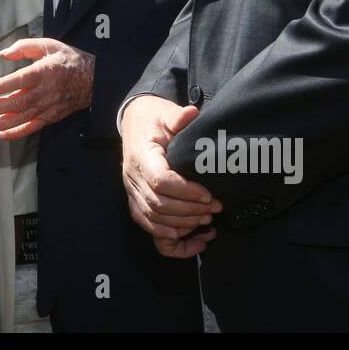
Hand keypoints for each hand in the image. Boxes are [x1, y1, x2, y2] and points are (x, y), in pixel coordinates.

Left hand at [0, 38, 95, 140]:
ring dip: (2, 123)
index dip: (2, 86)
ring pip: (22, 117)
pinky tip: (2, 135)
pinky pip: (32, 127)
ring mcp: (48, 107)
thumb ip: (25, 47)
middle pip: (18, 102)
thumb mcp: (49, 45)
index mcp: (44, 72)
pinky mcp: (50, 117)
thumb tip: (4, 53)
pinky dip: (17, 133)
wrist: (94, 80)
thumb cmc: (69, 60)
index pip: (20, 81)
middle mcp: (45, 92)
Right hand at [120, 94, 220, 258]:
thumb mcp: (165, 112)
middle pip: (159, 204)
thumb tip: (192, 114)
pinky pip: (148, 225)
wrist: (134, 122)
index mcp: (141, 156)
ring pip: (154, 218)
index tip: (208, 193)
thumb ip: (178, 116)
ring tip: (208, 219)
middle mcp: (133, 177)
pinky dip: (168, 236)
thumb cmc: (153, 118)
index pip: (160, 181)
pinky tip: (190, 238)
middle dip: (190, 210)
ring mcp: (132, 192)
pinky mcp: (136, 201)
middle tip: (216, 207)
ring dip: (183, 223)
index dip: (185, 192)